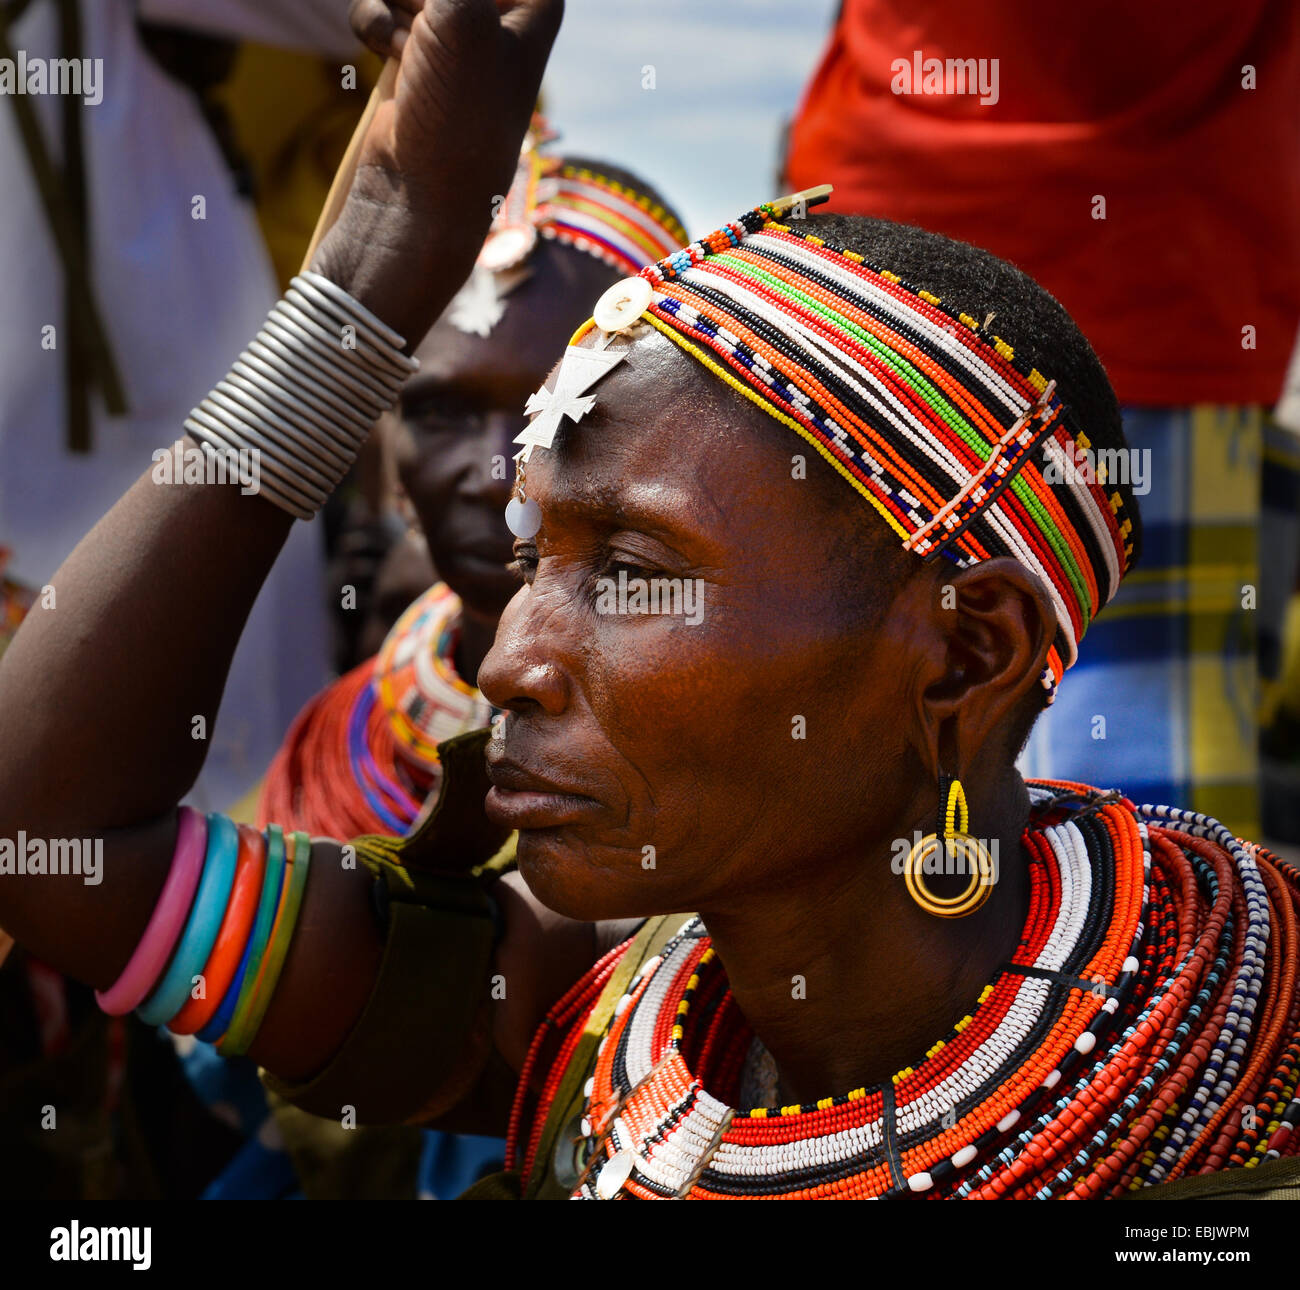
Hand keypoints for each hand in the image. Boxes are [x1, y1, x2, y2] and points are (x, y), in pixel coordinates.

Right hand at [317, 0, 563, 345]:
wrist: (419, 190)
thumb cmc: (458, 112)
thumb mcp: (461, 12)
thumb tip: (423, 3)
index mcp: (537, 2)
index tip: (452, 17)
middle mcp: (500, 13)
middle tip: (430, 29)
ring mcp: (454, 31)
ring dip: (393, 4)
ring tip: (411, 51)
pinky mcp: (413, 52)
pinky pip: (380, 6)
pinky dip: (374, 24)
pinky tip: (389, 58)